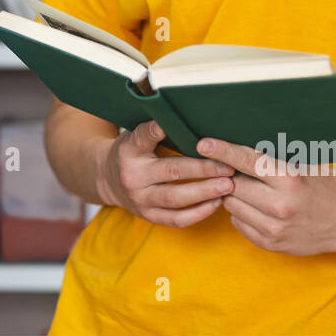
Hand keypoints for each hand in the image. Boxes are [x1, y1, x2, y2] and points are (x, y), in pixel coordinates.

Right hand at [95, 121, 236, 227]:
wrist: (108, 179)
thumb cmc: (132, 151)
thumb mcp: (135, 135)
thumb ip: (155, 130)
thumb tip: (192, 117)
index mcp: (129, 150)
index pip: (143, 137)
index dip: (157, 130)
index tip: (171, 124)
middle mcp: (132, 176)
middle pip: (170, 172)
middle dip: (202, 169)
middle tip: (227, 166)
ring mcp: (140, 199)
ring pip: (176, 198)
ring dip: (205, 192)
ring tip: (228, 185)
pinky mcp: (149, 216)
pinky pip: (177, 219)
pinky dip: (199, 213)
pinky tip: (217, 202)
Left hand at [196, 138, 335, 255]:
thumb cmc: (328, 186)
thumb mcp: (304, 166)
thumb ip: (272, 161)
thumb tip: (235, 150)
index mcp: (290, 180)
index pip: (248, 161)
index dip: (223, 151)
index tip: (203, 143)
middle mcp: (280, 206)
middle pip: (234, 185)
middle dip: (229, 175)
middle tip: (232, 169)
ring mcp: (275, 228)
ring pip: (232, 205)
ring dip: (234, 195)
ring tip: (250, 190)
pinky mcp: (271, 244)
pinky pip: (239, 224)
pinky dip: (242, 213)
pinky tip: (256, 207)